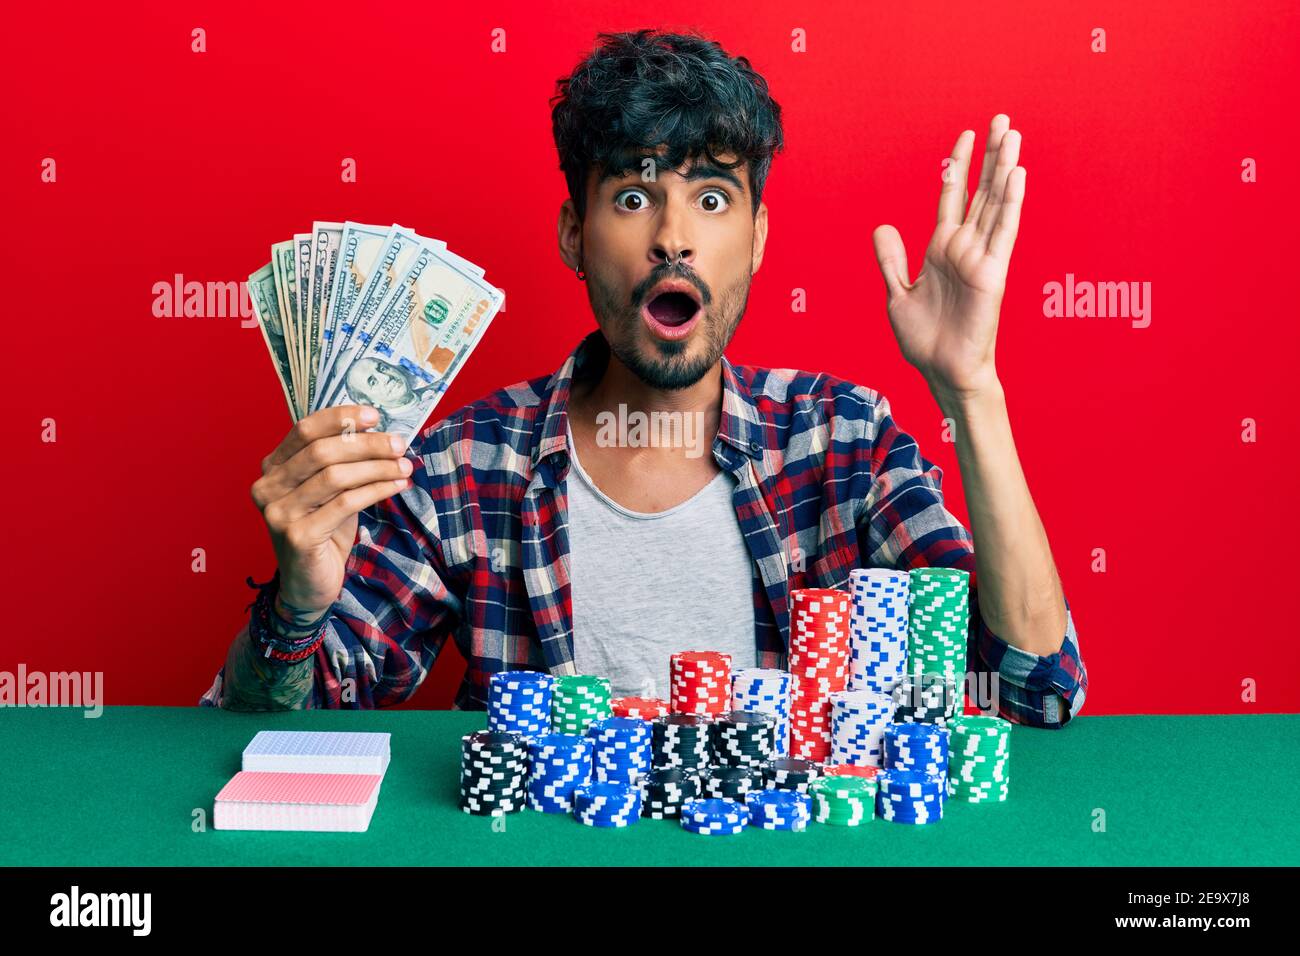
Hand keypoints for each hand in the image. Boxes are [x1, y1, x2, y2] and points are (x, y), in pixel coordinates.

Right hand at [250, 405, 412, 617]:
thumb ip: (344, 462)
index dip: (340, 418)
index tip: (375, 415)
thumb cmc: (324, 532)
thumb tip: (381, 432)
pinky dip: (376, 491)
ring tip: (404, 466)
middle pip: (322, 451)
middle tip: (399, 444)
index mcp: (273, 468)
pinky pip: (345, 503)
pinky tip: (397, 487)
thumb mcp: (331, 491)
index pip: (305, 430)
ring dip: (377, 467)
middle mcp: (268, 487)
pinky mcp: (297, 535)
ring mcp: (279, 512)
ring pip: (335, 476)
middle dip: (367, 444)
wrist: (309, 585)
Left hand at [872, 114, 1025, 401]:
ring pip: (995, 203)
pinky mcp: (992, 273)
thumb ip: (892, 260)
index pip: (953, 196)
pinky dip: (1010, 203)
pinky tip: (1017, 175)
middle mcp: (964, 247)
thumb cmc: (925, 340)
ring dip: (1005, 169)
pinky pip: (1003, 232)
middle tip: (1002, 120)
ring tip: (1014, 135)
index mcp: (941, 249)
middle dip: (990, 156)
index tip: (965, 136)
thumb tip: (882, 226)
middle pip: (981, 191)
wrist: (941, 370)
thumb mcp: (898, 294)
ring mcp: (981, 258)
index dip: (958, 166)